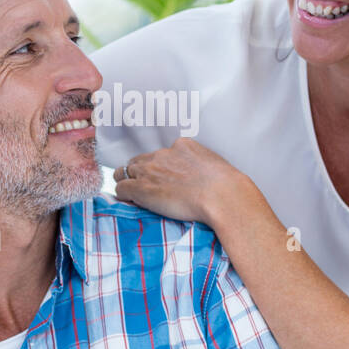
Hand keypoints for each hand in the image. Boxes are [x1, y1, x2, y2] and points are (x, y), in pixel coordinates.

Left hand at [112, 137, 252, 227]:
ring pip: (125, 172)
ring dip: (128, 182)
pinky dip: (123, 195)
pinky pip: (121, 188)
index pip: (160, 154)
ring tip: (133, 197)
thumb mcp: (214, 166)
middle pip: (139, 161)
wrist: (221, 196)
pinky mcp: (141, 188)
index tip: (163, 180)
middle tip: (148, 189)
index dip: (158, 168)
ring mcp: (150, 170)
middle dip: (140, 174)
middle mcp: (163, 154)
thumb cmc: (226, 186)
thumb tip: (201, 175)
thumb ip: (201, 166)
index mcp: (182, 145)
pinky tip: (129, 203)